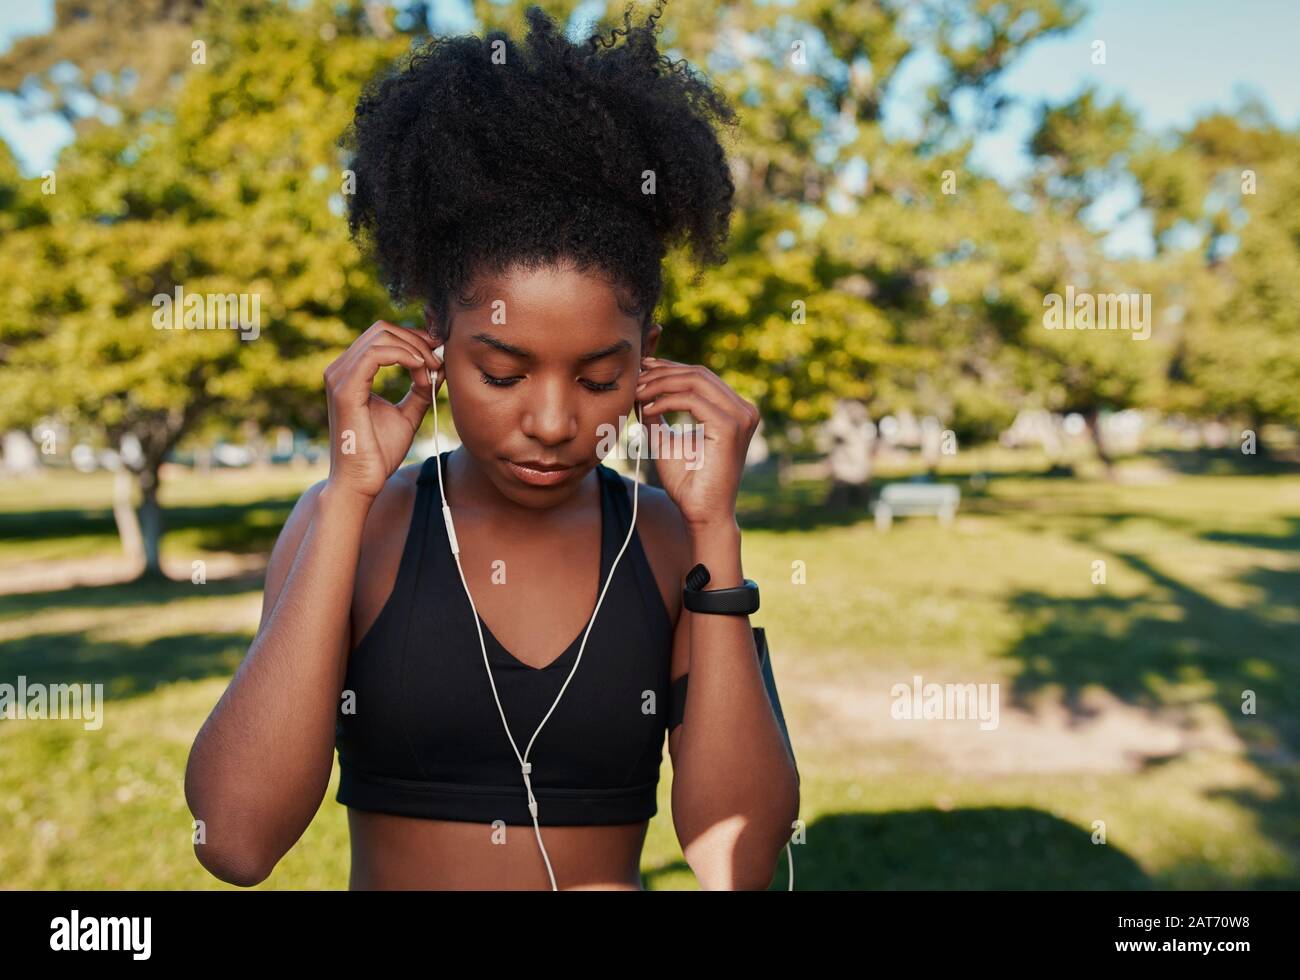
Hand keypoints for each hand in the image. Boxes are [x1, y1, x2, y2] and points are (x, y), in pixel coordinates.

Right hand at [323, 320, 443, 500]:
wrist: (362, 482)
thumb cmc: (379, 453)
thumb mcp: (408, 414)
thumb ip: (421, 389)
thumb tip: (440, 367)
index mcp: (351, 372)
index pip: (383, 335)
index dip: (415, 338)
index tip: (439, 355)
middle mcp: (340, 369)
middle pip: (383, 329)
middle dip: (417, 340)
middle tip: (439, 361)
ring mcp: (339, 376)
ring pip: (381, 336)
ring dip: (415, 349)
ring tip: (432, 370)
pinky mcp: (345, 388)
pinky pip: (376, 354)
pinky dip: (405, 356)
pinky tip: (421, 371)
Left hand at [634, 356, 759, 529]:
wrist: (702, 513)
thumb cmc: (687, 482)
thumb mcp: (666, 439)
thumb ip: (657, 413)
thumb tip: (638, 389)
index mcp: (735, 410)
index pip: (701, 376)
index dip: (669, 368)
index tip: (642, 369)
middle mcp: (744, 410)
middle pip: (698, 373)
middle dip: (662, 373)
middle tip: (635, 379)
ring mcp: (741, 416)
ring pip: (695, 381)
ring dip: (660, 384)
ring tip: (637, 393)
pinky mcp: (730, 427)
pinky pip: (692, 400)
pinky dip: (665, 401)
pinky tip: (646, 409)